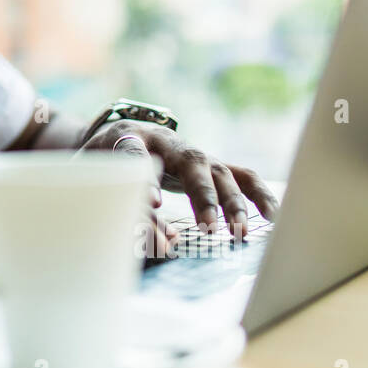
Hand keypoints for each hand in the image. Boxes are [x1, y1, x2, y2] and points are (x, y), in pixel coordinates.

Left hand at [81, 120, 277, 239]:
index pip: (137, 154)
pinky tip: (272, 217)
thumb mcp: (94, 168)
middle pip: (192, 163)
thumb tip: (147, 224)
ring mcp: (196, 155)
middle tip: (207, 227)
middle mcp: (171, 143)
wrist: (123, 134)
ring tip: (238, 233)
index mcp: (131, 138)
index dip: (145, 179)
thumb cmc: (107, 157)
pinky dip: (259, 194)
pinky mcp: (212, 166)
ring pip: (220, 173)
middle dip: (202, 196)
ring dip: (232, 203)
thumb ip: (114, 193)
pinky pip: (242, 177)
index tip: (151, 202)